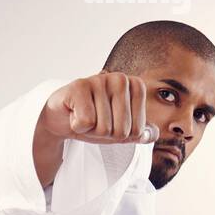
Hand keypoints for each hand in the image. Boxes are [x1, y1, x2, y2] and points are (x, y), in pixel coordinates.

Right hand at [39, 72, 156, 144]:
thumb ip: (140, 133)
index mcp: (135, 86)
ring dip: (89, 131)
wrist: (62, 117)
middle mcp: (120, 78)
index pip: (136, 130)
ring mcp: (99, 80)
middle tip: (94, 121)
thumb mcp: (119, 130)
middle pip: (120, 131)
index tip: (110, 123)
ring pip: (102, 128)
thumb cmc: (93, 121)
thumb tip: (152, 136)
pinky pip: (86, 122)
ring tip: (83, 117)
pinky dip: (77, 126)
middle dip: (104, 134)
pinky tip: (73, 114)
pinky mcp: (79, 86)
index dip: (121, 135)